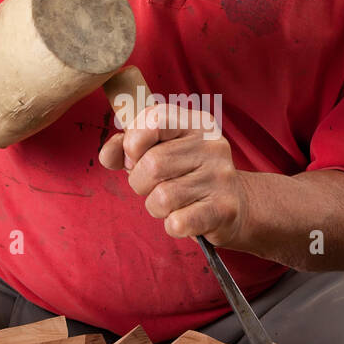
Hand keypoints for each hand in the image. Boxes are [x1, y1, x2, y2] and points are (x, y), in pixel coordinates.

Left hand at [98, 100, 247, 245]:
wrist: (236, 206)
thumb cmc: (188, 176)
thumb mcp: (161, 151)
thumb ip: (127, 147)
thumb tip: (107, 155)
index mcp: (196, 124)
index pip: (154, 118)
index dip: (133, 142)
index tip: (136, 157)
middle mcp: (212, 146)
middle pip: (152, 164)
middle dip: (140, 182)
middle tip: (153, 186)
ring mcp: (221, 177)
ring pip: (162, 197)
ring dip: (155, 206)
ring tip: (171, 203)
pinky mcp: (224, 210)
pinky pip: (177, 222)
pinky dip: (172, 225)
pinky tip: (184, 217)